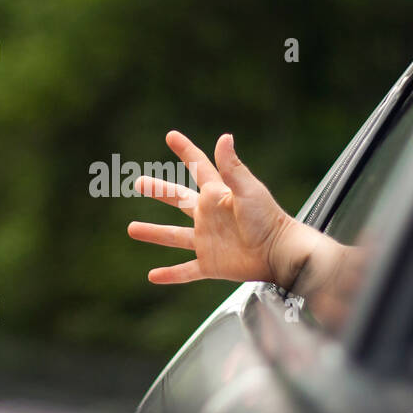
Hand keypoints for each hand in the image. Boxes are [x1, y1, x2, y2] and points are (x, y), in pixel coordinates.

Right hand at [127, 131, 308, 286]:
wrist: (280, 254)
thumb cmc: (269, 220)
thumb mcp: (248, 190)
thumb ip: (232, 167)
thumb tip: (224, 137)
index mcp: (217, 195)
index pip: (199, 167)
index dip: (185, 151)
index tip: (172, 136)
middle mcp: (209, 216)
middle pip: (178, 199)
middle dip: (159, 190)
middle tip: (139, 182)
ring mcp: (208, 241)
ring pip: (174, 236)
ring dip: (153, 233)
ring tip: (132, 229)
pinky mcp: (210, 264)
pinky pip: (186, 271)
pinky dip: (170, 274)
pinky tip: (153, 276)